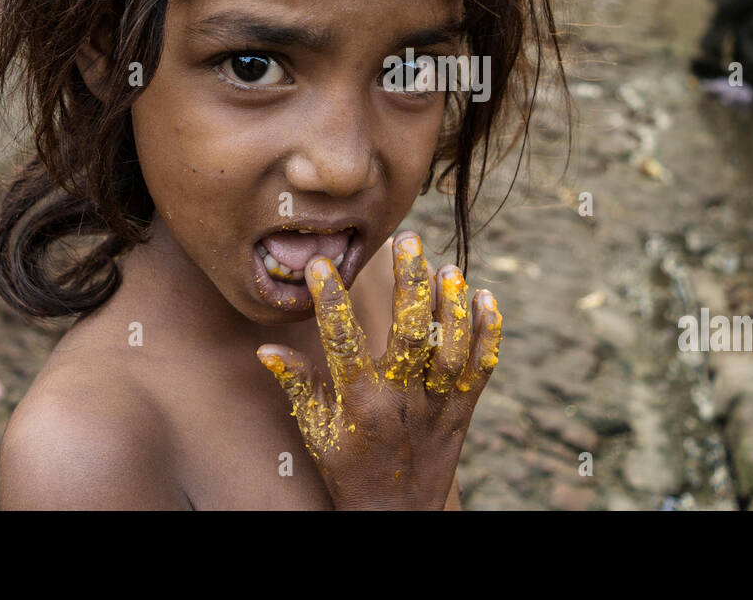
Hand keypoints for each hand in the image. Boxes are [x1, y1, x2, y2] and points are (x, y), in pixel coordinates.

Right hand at [256, 231, 502, 509]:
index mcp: (360, 402)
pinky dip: (488, 332)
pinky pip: (482, 367)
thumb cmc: (348, 468)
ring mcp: (438, 404)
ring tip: (447, 265)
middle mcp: (402, 399)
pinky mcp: (465, 410)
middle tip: (408, 239)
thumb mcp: (316, 430)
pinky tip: (485, 297)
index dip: (330, 300)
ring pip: (453, 347)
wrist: (397, 514)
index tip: (322, 264)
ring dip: (453, 304)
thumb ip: (296, 385)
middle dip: (410, 283)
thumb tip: (264, 348)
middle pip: (412, 333)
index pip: (342, 341)